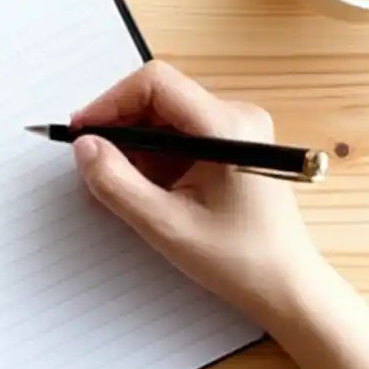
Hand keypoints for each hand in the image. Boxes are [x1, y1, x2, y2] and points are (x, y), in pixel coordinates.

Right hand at [70, 61, 324, 325]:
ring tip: (120, 181)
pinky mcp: (234, 146)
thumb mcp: (165, 225)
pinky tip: (146, 187)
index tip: (83, 131)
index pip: (157, 83)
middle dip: (120, 124)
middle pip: (160, 97)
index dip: (111, 101)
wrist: (286, 286)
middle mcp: (238, 117)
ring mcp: (238, 130)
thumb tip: (84, 147)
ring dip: (136, 143)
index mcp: (228, 127)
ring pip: (167, 116)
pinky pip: (182, 134)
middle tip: (92, 160)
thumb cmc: (239, 260)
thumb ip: (117, 183)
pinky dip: (155, 155)